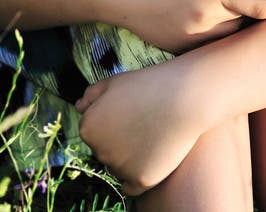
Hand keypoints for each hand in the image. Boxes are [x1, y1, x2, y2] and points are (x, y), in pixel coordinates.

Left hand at [76, 58, 201, 194]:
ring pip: (119, 169)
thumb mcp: (116, 81)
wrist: (185, 96)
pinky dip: (141, 174)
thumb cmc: (150, 84)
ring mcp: (119, 167)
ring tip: (153, 133)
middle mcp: (99, 151)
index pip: (94, 133)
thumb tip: (79, 107)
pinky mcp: (141, 180)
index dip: (114, 121)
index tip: (131, 112)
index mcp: (88, 127)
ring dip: (131, 157)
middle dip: (121, 140)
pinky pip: (133, 185)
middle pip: (105, 152)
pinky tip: (153, 155)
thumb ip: (92, 94)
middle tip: (144, 121)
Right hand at [100, 0, 265, 53]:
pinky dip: (218, 35)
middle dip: (263, 15)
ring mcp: (191, 40)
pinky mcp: (181, 52)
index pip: (265, 5)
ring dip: (241, 25)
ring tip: (245, 11)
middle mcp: (203, 17)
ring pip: (234, 38)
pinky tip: (214, 20)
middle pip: (253, 24)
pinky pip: (212, 46)